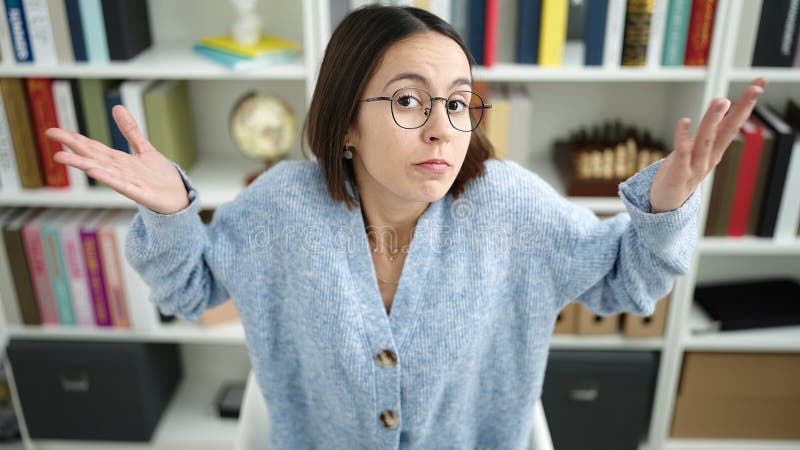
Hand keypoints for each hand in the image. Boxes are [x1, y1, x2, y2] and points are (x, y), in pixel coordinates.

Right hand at [45, 105, 189, 214]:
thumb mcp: (144, 148)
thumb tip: (117, 107)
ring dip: (83, 164)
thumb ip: (130, 131)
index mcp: (118, 161)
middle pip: (92, 157)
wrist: (178, 198)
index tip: (52, 131)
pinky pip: (125, 186)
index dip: (73, 138)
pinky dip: (111, 180)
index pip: (92, 147)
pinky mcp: (142, 194)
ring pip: (103, 172)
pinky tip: (96, 172)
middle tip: (51, 137)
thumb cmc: (159, 177)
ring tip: (62, 157)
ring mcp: (129, 183)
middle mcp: (119, 171)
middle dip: (72, 148)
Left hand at [649, 77, 766, 212]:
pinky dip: (683, 137)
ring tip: (722, 100)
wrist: (668, 202)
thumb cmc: (682, 170)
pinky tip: (684, 121)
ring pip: (706, 140)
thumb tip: (724, 104)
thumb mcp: (700, 149)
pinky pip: (681, 153)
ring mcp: (695, 166)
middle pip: (728, 129)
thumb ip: (711, 129)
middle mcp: (710, 156)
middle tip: (756, 88)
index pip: (734, 122)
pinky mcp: (679, 173)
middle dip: (742, 109)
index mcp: (716, 149)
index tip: (760, 83)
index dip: (747, 103)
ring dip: (713, 120)